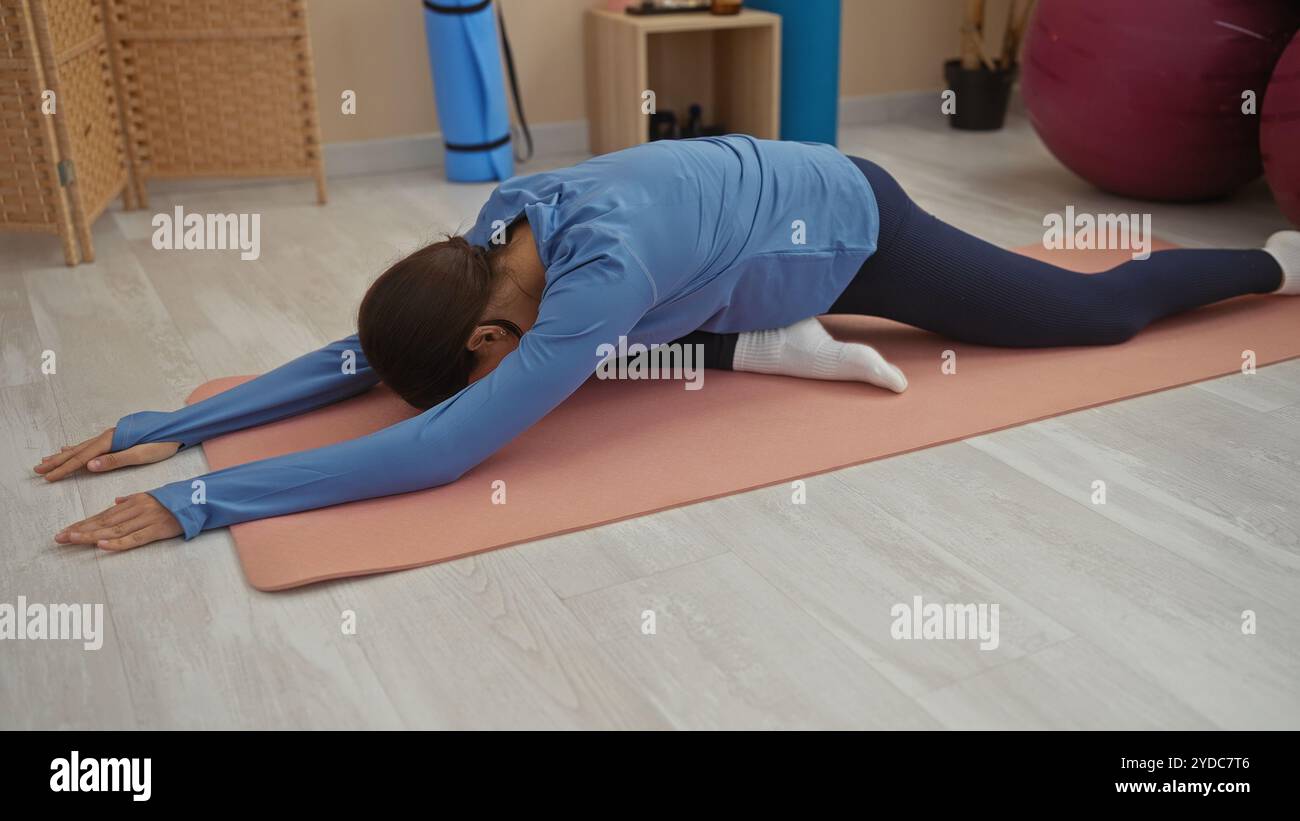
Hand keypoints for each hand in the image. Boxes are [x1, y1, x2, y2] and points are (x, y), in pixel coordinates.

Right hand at [34, 428, 179, 481]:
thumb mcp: (142, 455)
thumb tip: (88, 466)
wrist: (179, 427)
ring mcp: (113, 435)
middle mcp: (109, 435)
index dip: (65, 468)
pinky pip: (92, 444)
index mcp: (113, 440)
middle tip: (39, 470)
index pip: (83, 457)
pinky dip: (78, 448)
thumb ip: (115, 460)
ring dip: (65, 455)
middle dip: (58, 462)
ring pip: (83, 446)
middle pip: (78, 450)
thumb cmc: (164, 442)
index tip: (49, 477)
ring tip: (48, 460)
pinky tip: (71, 448)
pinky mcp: (118, 437)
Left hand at [55, 493, 182, 549]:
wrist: (200, 500)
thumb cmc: (176, 500)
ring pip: (114, 530)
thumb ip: (132, 500)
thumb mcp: (151, 496)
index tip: (66, 531)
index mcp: (133, 502)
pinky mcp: (157, 530)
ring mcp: (146, 520)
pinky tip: (103, 545)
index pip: (103, 514)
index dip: (83, 523)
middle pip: (104, 522)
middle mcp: (136, 509)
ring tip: (73, 540)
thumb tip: (115, 502)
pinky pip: (134, 539)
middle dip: (80, 530)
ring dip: (91, 536)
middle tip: (60, 537)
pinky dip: (118, 543)